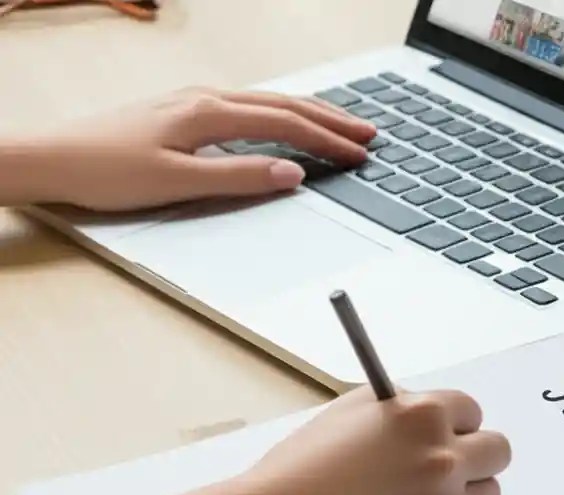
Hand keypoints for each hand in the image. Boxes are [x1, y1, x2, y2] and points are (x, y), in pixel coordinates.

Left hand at [21, 86, 375, 210]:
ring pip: (266, 101)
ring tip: (340, 124)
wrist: (51, 159)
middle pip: (283, 104)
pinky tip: (285, 121)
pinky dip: (279, 113)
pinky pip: (246, 105)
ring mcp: (192, 101)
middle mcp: (204, 99)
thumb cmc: (105, 172)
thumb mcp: (178, 182)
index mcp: (208, 113)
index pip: (284, 124)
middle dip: (330, 118)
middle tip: (369, 133)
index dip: (327, 140)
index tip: (360, 153)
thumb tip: (290, 173)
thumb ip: (239, 177)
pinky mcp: (181, 111)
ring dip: (308, 112)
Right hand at [245, 387, 510, 494]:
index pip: (472, 411)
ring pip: (489, 494)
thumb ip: (401, 406)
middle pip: (499, 451)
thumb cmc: (302, 466)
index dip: (454, 422)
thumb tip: (433, 413)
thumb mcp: (349, 411)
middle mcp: (443, 458)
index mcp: (423, 416)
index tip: (441, 433)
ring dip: (466, 494)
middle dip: (477, 455)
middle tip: (449, 465)